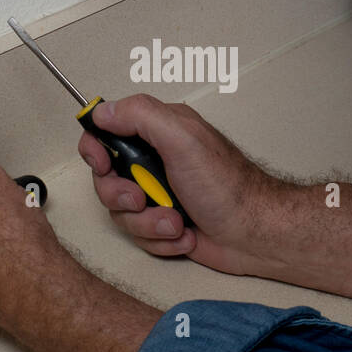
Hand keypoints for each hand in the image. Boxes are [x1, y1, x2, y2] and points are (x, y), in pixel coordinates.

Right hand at [78, 95, 289, 275]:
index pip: (106, 131)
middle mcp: (157, 161)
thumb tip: (101, 112)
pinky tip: (186, 235)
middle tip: (143, 200)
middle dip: (123, 196)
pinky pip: (140, 236)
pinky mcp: (164, 224)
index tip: (104, 164)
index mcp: (160, 132)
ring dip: (148, 223)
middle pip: (107, 178)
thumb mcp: (183, 139)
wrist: (255, 235)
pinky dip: (161, 240)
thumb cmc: (228, 187)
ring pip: (122, 213)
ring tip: (177, 223)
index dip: (96, 149)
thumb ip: (140, 116)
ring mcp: (160, 194)